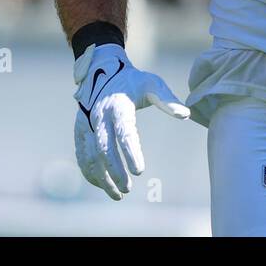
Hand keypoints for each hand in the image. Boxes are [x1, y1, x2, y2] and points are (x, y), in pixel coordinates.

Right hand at [73, 43, 189, 199]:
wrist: (102, 71)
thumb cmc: (133, 82)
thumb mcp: (151, 84)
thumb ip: (167, 99)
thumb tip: (186, 114)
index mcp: (118, 105)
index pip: (124, 132)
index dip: (131, 152)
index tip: (139, 171)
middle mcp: (99, 116)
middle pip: (104, 149)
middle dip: (115, 171)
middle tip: (128, 188)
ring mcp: (86, 124)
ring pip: (90, 156)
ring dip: (102, 177)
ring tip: (118, 194)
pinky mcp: (80, 130)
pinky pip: (82, 155)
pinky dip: (90, 172)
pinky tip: (103, 185)